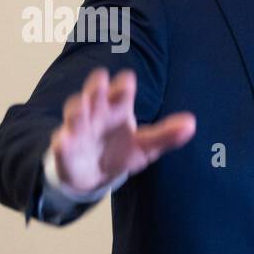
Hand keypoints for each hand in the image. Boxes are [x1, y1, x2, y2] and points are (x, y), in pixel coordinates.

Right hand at [51, 68, 195, 194]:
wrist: (95, 175)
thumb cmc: (122, 151)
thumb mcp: (147, 146)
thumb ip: (167, 135)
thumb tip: (192, 124)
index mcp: (118, 109)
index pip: (122, 93)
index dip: (123, 86)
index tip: (127, 80)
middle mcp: (97, 113)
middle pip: (95, 95)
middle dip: (96, 87)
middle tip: (100, 78)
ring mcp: (79, 129)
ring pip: (75, 114)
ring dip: (76, 110)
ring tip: (81, 109)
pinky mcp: (66, 148)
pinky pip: (61, 143)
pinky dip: (62, 141)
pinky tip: (63, 140)